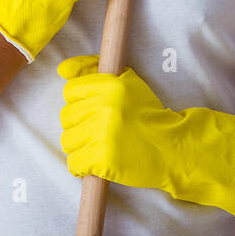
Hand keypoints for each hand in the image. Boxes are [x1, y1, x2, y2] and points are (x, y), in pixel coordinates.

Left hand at [57, 54, 234, 218]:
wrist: (172, 147)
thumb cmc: (148, 114)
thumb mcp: (127, 81)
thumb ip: (92, 69)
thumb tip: (62, 69)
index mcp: (111, 85)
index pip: (71, 90)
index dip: (80, 102)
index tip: (94, 110)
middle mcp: (105, 107)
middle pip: (66, 116)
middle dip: (80, 125)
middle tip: (100, 130)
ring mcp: (103, 135)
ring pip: (68, 140)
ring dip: (80, 146)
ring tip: (99, 146)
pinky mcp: (103, 160)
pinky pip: (74, 163)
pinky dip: (82, 167)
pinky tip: (96, 164)